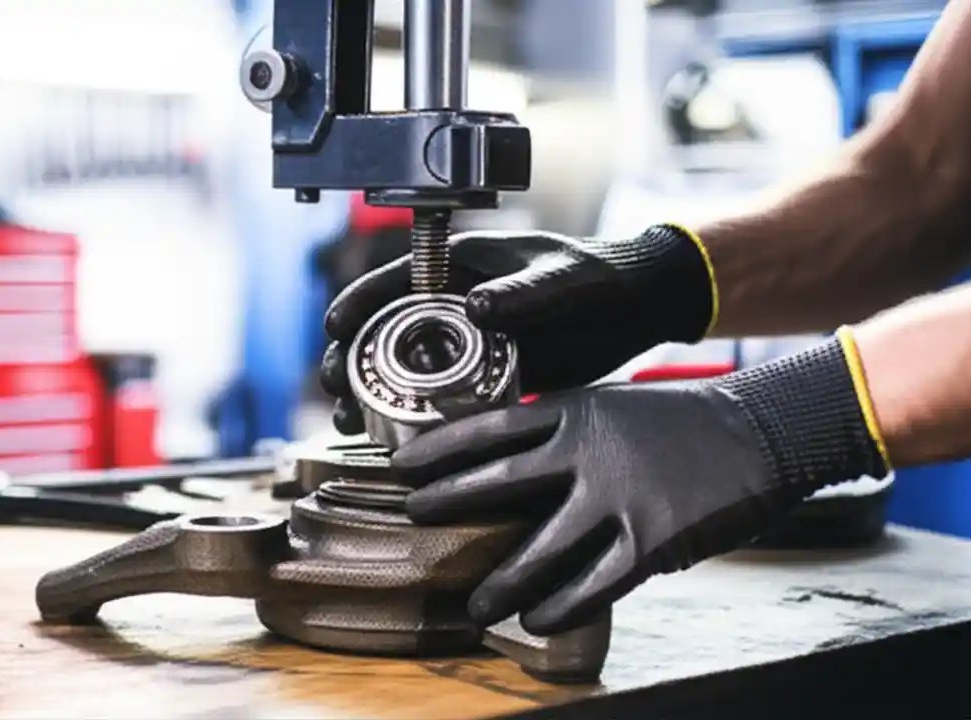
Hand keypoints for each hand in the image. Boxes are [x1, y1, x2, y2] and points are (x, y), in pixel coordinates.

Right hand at [320, 225, 716, 433]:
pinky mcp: (484, 376)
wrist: (637, 308)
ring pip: (402, 369)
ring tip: (350, 422)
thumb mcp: (563, 280)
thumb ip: (524, 293)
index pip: (394, 280)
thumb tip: (478, 307)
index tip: (333, 329)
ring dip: (372, 394)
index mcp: (464, 266)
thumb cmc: (600, 277)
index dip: (357, 303)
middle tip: (335, 389)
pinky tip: (392, 441)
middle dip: (351, 359)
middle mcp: (454, 303)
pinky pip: (439, 398)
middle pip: (383, 331)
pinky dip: (413, 418)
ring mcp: (466, 342)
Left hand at [391, 332, 888, 635]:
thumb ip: (560, 433)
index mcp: (575, 410)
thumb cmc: (676, 421)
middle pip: (498, 482)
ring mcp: (619, 496)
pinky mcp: (652, 539)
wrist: (758, 431)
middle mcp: (588, 451)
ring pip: (539, 550)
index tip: (402, 466)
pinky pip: (593, 586)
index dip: (441, 448)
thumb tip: (502, 465)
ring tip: (476, 605)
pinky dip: (561, 607)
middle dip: (448, 503)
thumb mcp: (610, 406)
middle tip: (415, 520)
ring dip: (501, 582)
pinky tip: (539, 621)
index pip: (491, 427)